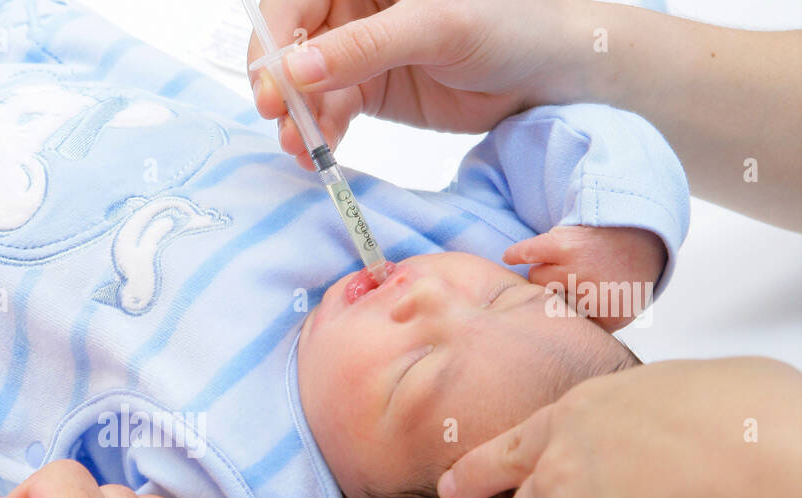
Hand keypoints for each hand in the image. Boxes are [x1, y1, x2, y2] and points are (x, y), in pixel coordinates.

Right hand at [248, 0, 572, 170]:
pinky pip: (330, 112)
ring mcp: (358, 51)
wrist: (552, 70)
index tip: (272, 88)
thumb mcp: (436, 27)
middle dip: (282, 89)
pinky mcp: (368, 90)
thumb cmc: (510, 22)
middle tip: (284, 127)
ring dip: (298, 119)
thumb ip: (364, 47)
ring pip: (306, 86)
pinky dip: (320, 135)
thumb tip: (296, 72)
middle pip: (291, 47)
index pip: (294, 1)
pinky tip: (317, 155)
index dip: (274, 43)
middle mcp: (353, 6)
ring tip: (302, 150)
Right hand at [504, 226, 664, 331]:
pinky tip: (510, 258)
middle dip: (556, 294)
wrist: (643, 231)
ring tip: (562, 266)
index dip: (566, 317)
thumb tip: (552, 341)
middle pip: (548, 304)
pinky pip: (528, 253)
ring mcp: (578, 267)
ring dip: (544, 273)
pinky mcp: (564, 243)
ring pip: (536, 279)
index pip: (568, 329)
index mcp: (611, 316)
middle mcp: (593, 294)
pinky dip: (517, 255)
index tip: (573, 309)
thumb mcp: (621, 312)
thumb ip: (592, 330)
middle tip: (571, 284)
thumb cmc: (624, 275)